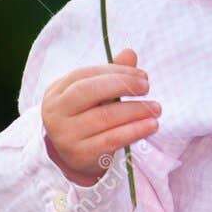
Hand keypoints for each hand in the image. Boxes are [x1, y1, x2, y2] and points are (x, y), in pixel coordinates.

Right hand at [41, 47, 159, 185]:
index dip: (116, 71)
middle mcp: (56, 112)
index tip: (142, 75)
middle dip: (122, 85)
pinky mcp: (80, 155)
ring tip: (155, 108)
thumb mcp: (94, 95)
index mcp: (57, 92)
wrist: (75, 157)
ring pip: (103, 117)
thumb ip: (111, 75)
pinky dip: (134, 131)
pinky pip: (112, 140)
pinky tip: (151, 125)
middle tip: (147, 87)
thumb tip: (130, 53)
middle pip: (88, 92)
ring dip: (135, 110)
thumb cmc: (87, 118)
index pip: (85, 74)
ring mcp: (65, 135)